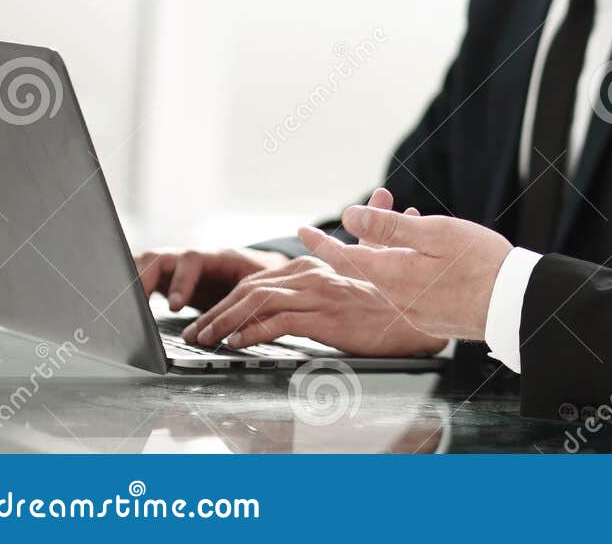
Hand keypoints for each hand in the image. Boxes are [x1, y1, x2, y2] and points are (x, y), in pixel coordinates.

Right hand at [133, 246, 288, 311]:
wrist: (260, 270)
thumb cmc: (262, 276)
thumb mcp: (262, 286)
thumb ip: (251, 302)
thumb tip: (243, 328)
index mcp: (216, 257)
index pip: (192, 260)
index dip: (181, 281)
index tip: (176, 306)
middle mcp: (191, 260)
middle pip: (158, 257)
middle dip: (144, 279)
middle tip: (136, 307)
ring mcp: (176, 268)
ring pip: (145, 265)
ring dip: (131, 282)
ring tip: (122, 308)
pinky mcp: (166, 281)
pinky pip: (142, 279)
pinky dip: (130, 289)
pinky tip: (121, 308)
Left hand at [180, 256, 446, 356]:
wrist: (415, 320)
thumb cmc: (386, 305)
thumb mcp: (350, 284)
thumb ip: (327, 271)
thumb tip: (300, 274)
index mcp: (316, 266)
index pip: (258, 280)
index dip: (227, 300)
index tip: (207, 319)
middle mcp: (314, 275)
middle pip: (250, 288)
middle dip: (216, 312)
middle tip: (196, 332)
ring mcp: (319, 294)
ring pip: (257, 302)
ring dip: (225, 323)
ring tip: (207, 340)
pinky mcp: (326, 317)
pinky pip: (278, 322)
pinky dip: (251, 333)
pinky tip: (236, 344)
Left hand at [297, 195, 511, 341]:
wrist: (514, 305)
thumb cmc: (482, 266)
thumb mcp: (435, 234)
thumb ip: (390, 226)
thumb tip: (350, 216)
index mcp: (393, 275)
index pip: (343, 259)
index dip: (320, 244)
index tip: (302, 232)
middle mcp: (397, 297)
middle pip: (366, 266)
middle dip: (363, 238)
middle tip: (368, 212)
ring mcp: (414, 310)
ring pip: (389, 275)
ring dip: (388, 250)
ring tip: (403, 222)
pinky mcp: (431, 317)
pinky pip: (407, 288)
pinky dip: (406, 266)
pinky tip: (424, 254)